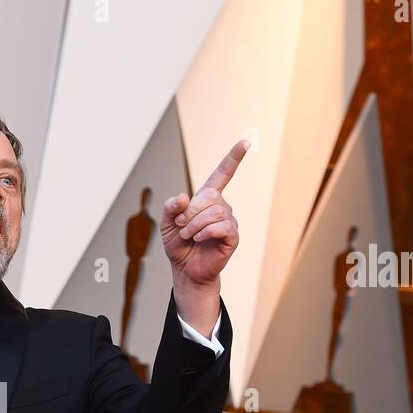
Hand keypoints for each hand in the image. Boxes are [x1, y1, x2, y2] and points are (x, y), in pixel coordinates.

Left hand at [161, 138, 247, 290]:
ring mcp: (229, 221)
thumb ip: (170, 207)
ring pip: (215, 212)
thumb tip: (183, 198)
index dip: (233, 158)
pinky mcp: (232, 236)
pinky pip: (222, 226)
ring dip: (195, 224)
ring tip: (187, 235)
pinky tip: (199, 239)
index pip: (222, 174)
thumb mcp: (167, 224)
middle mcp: (221, 206)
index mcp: (207, 199)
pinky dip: (206, 232)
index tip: (245, 142)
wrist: (185, 269)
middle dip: (190, 212)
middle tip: (181, 226)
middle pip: (210, 197)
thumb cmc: (178, 245)